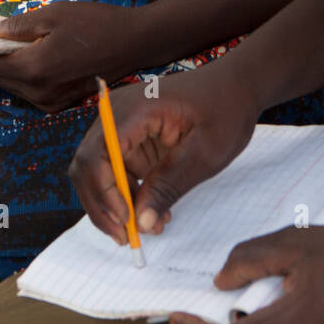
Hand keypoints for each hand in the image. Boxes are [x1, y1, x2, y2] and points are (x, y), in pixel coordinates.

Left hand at [0, 2, 150, 112]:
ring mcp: (48, 101)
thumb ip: (18, 27)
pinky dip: (11, 75)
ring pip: (8, 85)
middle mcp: (37, 92)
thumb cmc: (95, 23)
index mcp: (33, 68)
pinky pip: (25, 89)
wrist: (134, 43)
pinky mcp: (58, 102)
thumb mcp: (54, 15)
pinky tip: (4, 60)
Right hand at [68, 66, 258, 243]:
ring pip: (98, 171)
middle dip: (103, 205)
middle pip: (88, 165)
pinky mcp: (130, 135)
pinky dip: (128, 194)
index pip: (97, 154)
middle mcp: (117, 113)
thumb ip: (169, 185)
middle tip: (128, 238)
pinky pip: (117, 169)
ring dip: (115, 203)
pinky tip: (153, 211)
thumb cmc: (225, 110)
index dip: (105, 192)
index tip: (128, 221)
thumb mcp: (205, 153)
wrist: (235, 85)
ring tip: (149, 226)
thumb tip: (141, 222)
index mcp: (133, 110)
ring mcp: (121, 124)